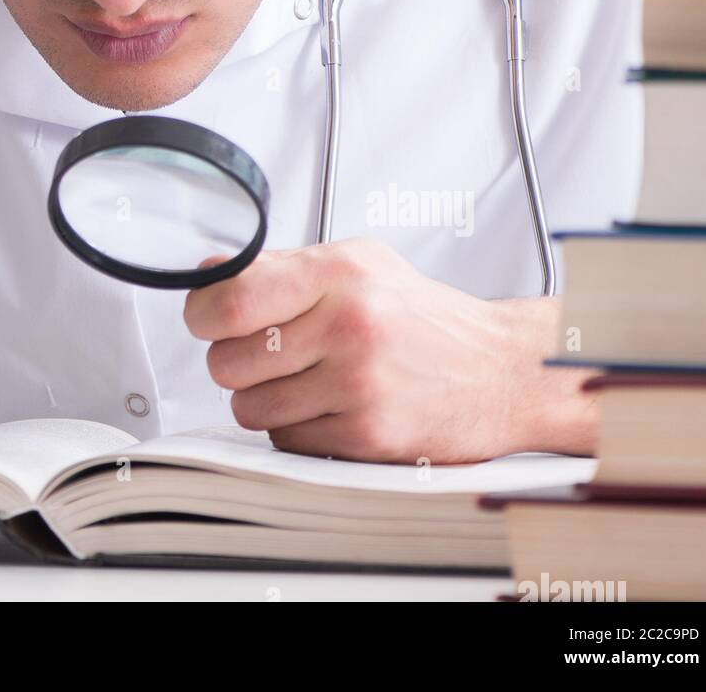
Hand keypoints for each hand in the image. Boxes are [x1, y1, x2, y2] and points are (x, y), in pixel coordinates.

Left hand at [184, 237, 596, 462]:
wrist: (502, 371)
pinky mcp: (367, 435)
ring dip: (264, 398)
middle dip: (236, 360)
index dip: (203, 313)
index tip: (209, 318)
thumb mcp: (359, 264)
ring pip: (249, 406)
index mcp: (341, 273)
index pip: (231, 298)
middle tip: (268, 353)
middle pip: (228, 360)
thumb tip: (208, 271)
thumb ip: (281, 267)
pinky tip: (330, 406)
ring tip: (304, 380)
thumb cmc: (422, 316)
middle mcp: (349, 325)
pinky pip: (286, 440)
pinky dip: (297, 428)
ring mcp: (358, 384)